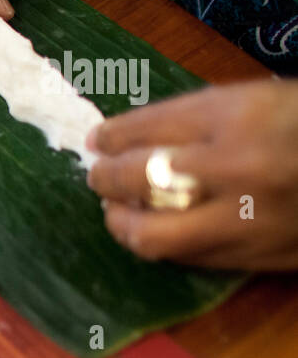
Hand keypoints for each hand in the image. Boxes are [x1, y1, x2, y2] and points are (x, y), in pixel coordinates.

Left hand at [87, 79, 297, 270]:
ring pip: (155, 235)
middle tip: (98, 176)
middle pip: (140, 180)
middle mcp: (239, 168)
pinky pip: (192, 258)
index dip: (114, 136)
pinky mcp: (262, 256)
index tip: (96, 140)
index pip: (151, 127)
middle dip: (106, 178)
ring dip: (125, 223)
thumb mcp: (262, 100)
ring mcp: (249, 218)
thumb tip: (130, 138)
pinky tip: (158, 231)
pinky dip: (166, 244)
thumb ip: (200, 118)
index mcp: (243, 115)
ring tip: (118, 212)